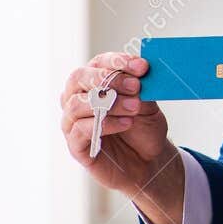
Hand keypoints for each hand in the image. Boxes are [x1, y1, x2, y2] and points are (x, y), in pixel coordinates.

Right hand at [58, 52, 178, 216]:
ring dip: (109, 103)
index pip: (98, 63)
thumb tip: (139, 74)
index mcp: (95, 83)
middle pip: (78, 78)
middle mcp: (78, 98)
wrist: (149, 162)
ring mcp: (73, 122)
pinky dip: (106, 124)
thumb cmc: (144, 129)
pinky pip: (80, 130)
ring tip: (134, 107)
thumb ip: (141, 90)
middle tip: (135, 86)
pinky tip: (127, 123)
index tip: (142, 67)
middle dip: (108, 79)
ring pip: (77, 104)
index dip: (118, 61)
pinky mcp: (75, 145)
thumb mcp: (149, 105)